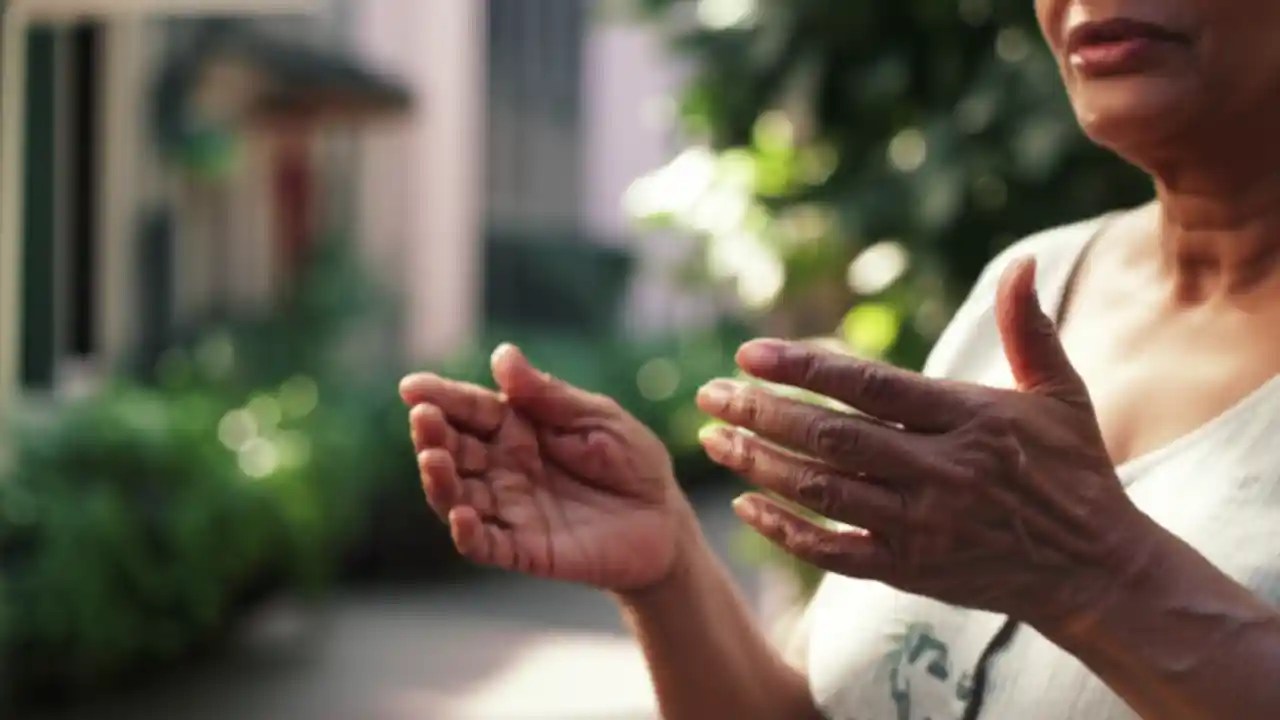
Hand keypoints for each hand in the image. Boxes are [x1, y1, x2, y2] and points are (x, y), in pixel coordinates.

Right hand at [400, 345, 694, 591]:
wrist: (665, 521)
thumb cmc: (631, 461)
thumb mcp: (598, 418)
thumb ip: (548, 395)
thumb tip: (502, 355)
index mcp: (518, 428)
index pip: (472, 410)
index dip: (441, 398)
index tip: (412, 388)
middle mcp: (504, 468)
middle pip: (455, 450)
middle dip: (433, 435)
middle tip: (423, 419)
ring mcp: (510, 510)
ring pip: (458, 497)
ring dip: (440, 481)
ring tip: (433, 460)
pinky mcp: (524, 550)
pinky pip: (486, 545)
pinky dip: (468, 534)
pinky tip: (461, 516)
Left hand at [697, 259, 1157, 630]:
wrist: (1096, 572)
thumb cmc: (1074, 472)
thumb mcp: (1061, 395)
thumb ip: (1029, 330)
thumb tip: (1020, 263)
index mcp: (969, 420)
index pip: (869, 386)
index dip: (805, 368)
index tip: (749, 353)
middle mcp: (939, 472)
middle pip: (831, 438)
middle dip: (761, 414)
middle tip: (708, 394)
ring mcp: (921, 526)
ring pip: (822, 492)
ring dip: (759, 466)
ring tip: (713, 439)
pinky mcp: (910, 570)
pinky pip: (834, 552)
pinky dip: (786, 531)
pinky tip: (746, 507)